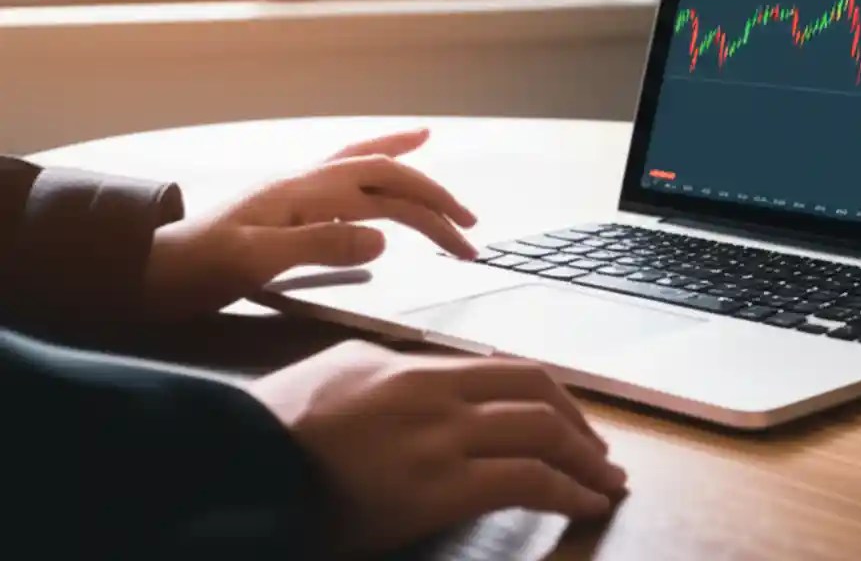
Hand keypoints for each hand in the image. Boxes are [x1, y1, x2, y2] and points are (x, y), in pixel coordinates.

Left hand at [144, 128, 478, 320]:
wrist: (148, 272)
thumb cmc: (197, 268)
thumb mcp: (257, 261)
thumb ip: (320, 244)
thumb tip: (384, 238)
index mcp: (306, 191)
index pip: (388, 193)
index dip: (432, 213)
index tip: (464, 239)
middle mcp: (305, 182)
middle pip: (385, 174)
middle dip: (433, 195)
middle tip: (471, 223)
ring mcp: (295, 191)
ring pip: (362, 165)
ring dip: (403, 168)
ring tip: (430, 152)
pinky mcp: (286, 206)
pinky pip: (341, 177)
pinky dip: (369, 170)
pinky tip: (373, 181)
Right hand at [248, 340, 627, 557]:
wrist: (238, 462)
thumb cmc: (279, 428)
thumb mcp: (340, 376)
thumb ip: (395, 374)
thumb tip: (438, 383)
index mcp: (414, 369)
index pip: (507, 371)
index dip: (553, 397)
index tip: (573, 424)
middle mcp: (437, 393)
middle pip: (537, 392)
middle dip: (582, 426)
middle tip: (602, 456)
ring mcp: (439, 437)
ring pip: (542, 433)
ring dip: (587, 461)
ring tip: (608, 485)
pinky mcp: (439, 488)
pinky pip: (526, 480)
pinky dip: (568, 490)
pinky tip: (585, 505)